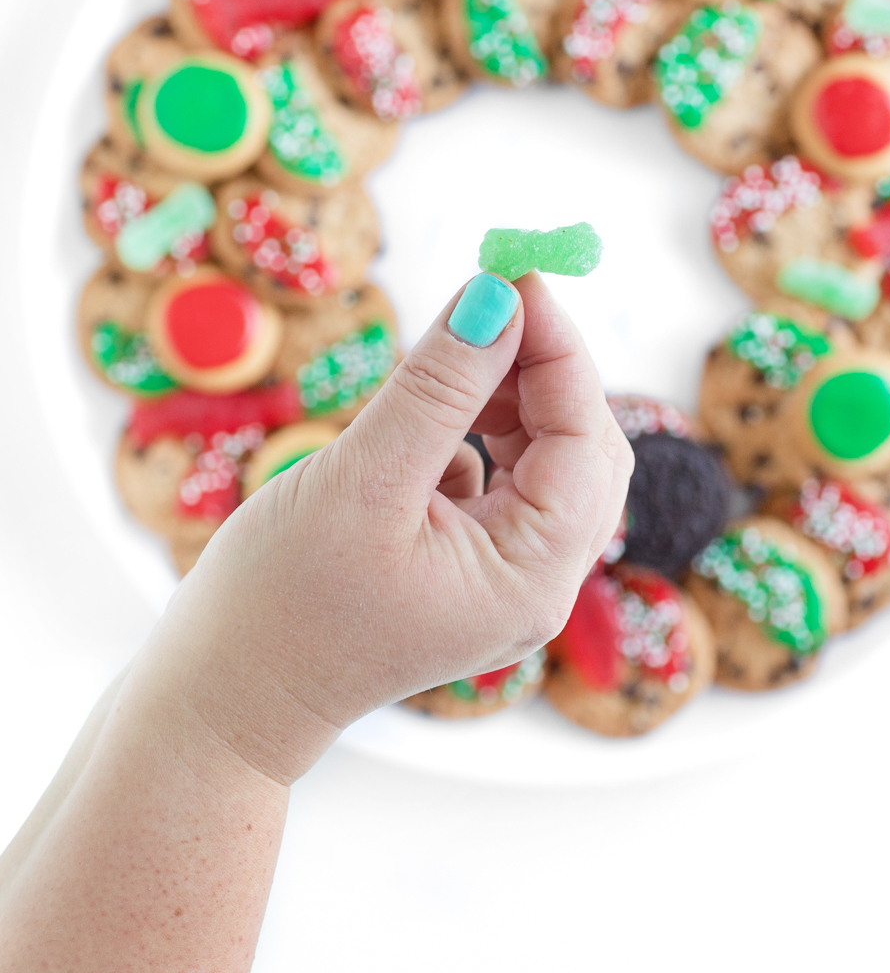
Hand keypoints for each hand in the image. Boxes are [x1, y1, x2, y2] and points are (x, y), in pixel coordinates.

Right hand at [145, 269, 632, 783]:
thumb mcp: (363, 479)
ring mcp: (502, 578)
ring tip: (449, 352)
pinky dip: (473, 431)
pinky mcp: (463, 566)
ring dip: (507, 395)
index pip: (584, 436)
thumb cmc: (280, 605)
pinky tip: (420, 421)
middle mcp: (535, 582)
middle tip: (488, 296)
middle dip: (541, 366)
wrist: (222, 700)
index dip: (558, 346)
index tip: (514, 272)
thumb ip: (437, 386)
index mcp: (532, 575)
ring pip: (541, 460)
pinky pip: (497, 479)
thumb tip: (498, 298)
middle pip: (580, 448)